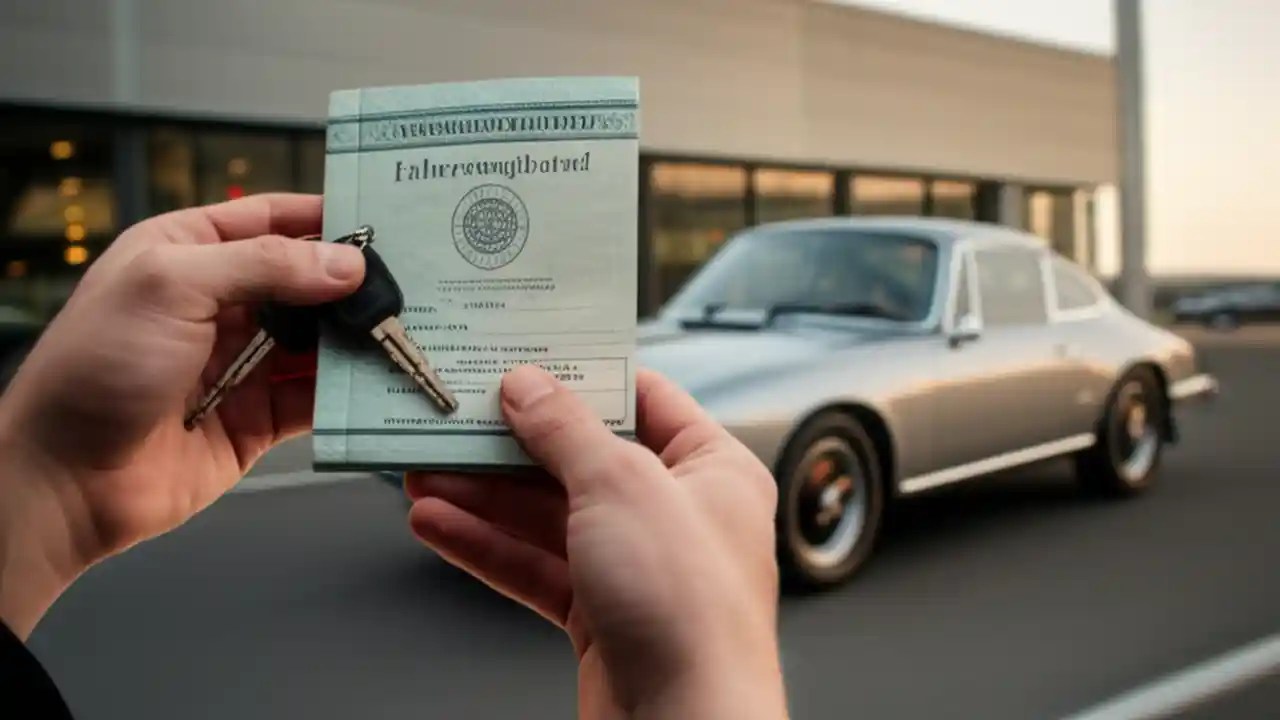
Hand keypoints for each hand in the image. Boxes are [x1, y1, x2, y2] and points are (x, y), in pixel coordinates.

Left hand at [0, 194, 364, 637]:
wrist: (68, 481)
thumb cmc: (94, 370)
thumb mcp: (172, 287)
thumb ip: (264, 266)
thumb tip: (343, 263)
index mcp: (188, 253)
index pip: (271, 219)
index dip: (325, 218)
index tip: (383, 221)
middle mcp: (219, 303)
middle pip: (305, 280)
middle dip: (353, 282)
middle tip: (409, 281)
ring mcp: (242, 362)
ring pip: (318, 339)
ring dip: (355, 337)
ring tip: (404, 330)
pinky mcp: (258, 417)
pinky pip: (316, 397)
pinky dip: (346, 391)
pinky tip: (376, 382)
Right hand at [406, 366, 787, 718]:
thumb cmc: (691, 613)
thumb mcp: (621, 485)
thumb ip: (566, 430)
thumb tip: (530, 387)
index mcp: (714, 469)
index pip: (645, 399)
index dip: (583, 377)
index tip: (528, 360)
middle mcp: (680, 515)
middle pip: (583, 459)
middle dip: (512, 444)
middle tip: (456, 420)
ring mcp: (639, 568)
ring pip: (550, 517)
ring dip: (484, 496)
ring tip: (425, 473)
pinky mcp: (602, 616)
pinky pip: (536, 568)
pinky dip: (487, 547)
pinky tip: (440, 527)